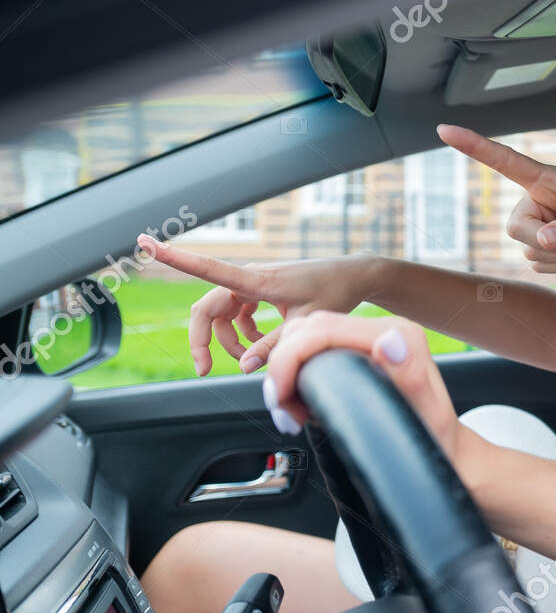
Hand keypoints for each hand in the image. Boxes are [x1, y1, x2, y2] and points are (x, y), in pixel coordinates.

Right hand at [136, 234, 379, 375]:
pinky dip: (243, 334)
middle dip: (203, 340)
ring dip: (229, 341)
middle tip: (203, 371)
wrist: (355, 276)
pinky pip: (237, 315)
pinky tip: (260, 345)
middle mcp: (250, 279)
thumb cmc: (335, 295)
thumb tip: (243, 367)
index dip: (174, 258)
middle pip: (207, 309)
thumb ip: (275, 346)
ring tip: (252, 359)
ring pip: (222, 316)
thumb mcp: (306, 325)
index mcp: (258, 280)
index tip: (144, 242)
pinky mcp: (260, 291)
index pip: (208, 269)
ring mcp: (254, 285)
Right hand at [259, 312, 470, 467]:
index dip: (290, 359)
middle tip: (283, 410)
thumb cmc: (437, 441)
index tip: (281, 398)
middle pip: (309, 329)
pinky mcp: (358, 354)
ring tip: (290, 412)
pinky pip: (312, 350)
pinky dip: (295, 375)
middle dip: (283, 367)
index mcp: (400, 335)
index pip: (324, 329)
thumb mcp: (427, 414)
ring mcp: (370, 340)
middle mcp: (385, 331)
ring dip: (286, 372)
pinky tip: (300, 405)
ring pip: (305, 337)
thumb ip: (410, 376)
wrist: (447, 453)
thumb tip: (389, 341)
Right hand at [436, 124, 555, 273]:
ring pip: (527, 250)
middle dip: (542, 241)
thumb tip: (544, 242)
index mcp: (547, 179)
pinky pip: (538, 264)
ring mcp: (542, 225)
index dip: (474, 146)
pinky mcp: (550, 246)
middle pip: (515, 227)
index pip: (504, 160)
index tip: (444, 130)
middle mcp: (538, 201)